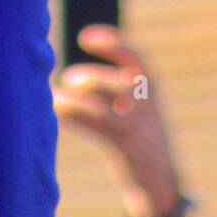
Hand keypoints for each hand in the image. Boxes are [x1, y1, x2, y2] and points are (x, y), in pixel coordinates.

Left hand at [53, 24, 186, 216]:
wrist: (160, 178)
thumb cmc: (139, 133)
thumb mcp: (138, 105)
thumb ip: (114, 87)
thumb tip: (70, 77)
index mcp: (152, 86)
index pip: (135, 56)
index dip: (110, 43)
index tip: (84, 38)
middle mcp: (148, 103)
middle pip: (105, 82)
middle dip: (82, 80)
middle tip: (68, 81)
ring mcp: (138, 126)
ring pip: (97, 105)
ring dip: (70, 100)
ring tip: (57, 100)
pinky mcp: (124, 145)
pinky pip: (91, 125)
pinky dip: (70, 116)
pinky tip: (57, 112)